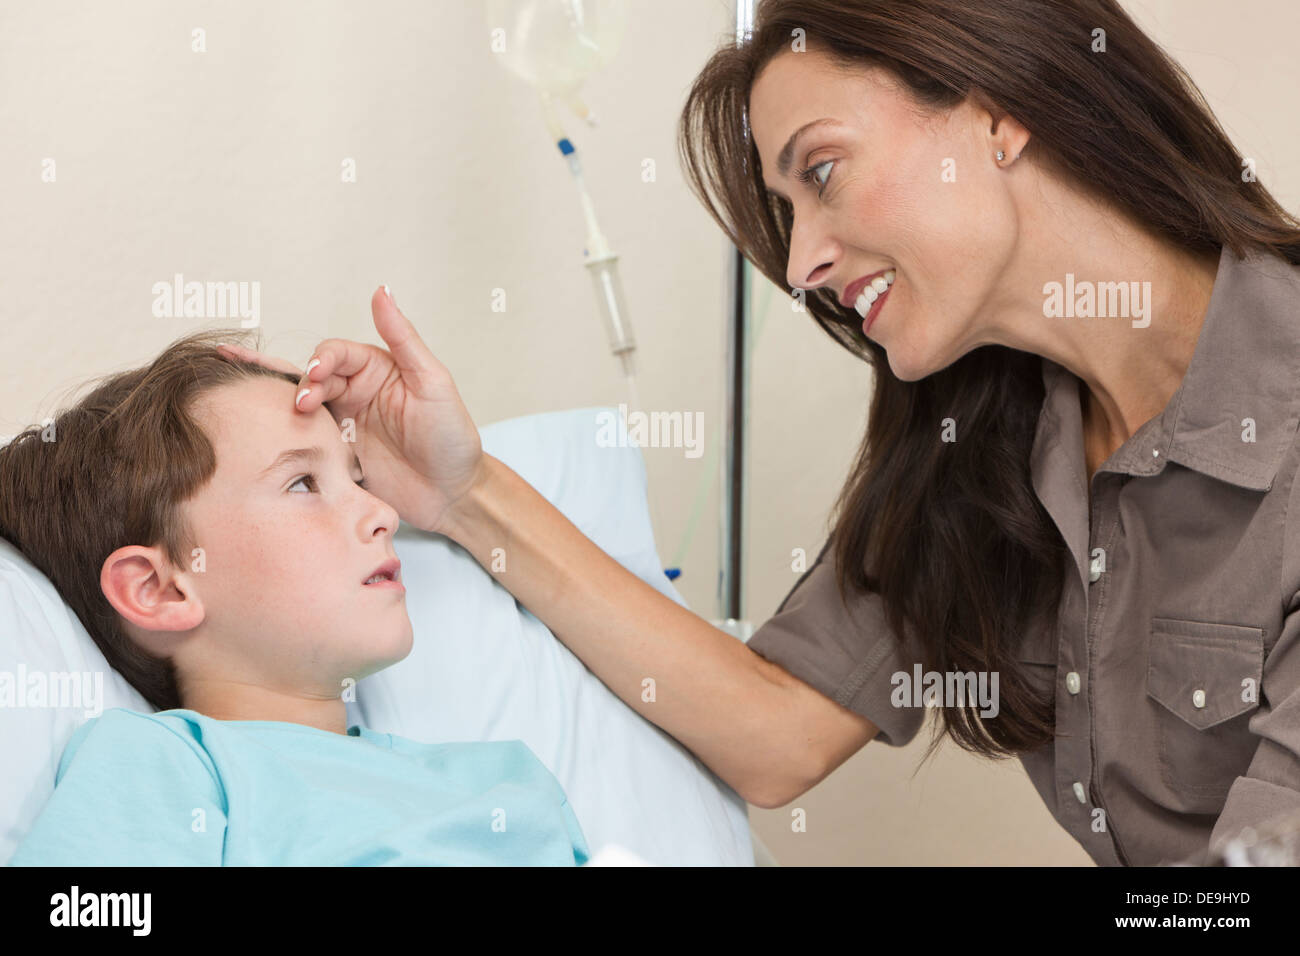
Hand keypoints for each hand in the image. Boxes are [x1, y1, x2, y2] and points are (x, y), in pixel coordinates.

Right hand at [216, 286, 482, 533]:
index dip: (321, 362)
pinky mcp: (336, 457)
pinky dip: (289, 439)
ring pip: (302, 409)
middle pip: (311, 379)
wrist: (454, 494)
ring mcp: (343, 425)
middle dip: (300, 387)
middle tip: (300, 406)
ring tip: (284, 419)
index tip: (316, 377)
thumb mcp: (433, 382)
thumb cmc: (452, 436)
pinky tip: (275, 439)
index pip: (336, 354)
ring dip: (288, 410)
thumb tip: (382, 291)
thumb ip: (404, 338)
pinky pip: (305, 443)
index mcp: (376, 369)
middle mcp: (354, 393)